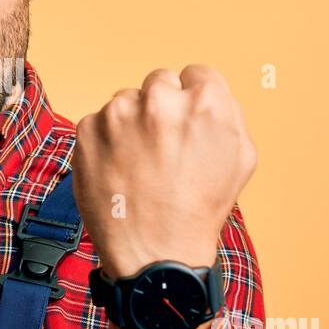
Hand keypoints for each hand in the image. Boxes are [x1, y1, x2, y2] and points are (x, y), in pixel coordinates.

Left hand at [72, 65, 256, 328]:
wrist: (156, 254)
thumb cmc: (200, 212)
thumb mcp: (241, 158)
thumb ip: (227, 113)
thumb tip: (206, 91)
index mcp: (205, 102)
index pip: (196, 74)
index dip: (193, 101)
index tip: (186, 123)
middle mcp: (160, 101)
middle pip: (160, 82)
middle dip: (162, 108)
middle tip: (163, 147)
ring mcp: (119, 114)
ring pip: (126, 101)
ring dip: (131, 124)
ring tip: (140, 165)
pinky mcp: (87, 131)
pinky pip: (99, 123)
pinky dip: (106, 142)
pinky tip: (119, 171)